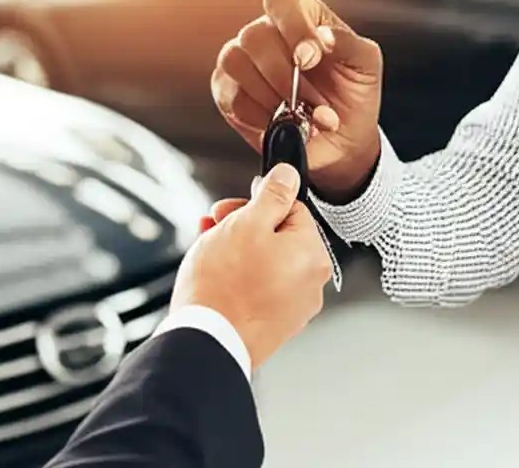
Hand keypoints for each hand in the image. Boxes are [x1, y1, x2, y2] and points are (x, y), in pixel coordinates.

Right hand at [170, 164, 332, 368]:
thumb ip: (273, 195)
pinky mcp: (273, 326)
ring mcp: (293, 308)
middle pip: (279, 237)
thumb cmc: (223, 286)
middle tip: (215, 226)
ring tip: (208, 250)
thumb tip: (289, 175)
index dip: (258, 203)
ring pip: (266, 262)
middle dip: (244, 226)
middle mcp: (311, 283)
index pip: (293, 210)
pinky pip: (260, 289)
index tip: (233, 207)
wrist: (206, 343)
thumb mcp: (246, 223)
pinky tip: (216, 275)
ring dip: (237, 250)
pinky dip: (240, 277)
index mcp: (313, 254)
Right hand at [211, 0, 383, 198]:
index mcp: (301, 16)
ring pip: (235, 62)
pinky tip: (281, 122)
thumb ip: (348, 43)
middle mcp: (267, 33)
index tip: (309, 58)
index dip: (293, 26)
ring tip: (298, 114)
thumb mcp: (365, 65)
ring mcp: (243, 61)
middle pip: (255, 35)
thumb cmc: (352, 94)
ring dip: (270, 95)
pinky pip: (231, 97)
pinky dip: (259, 116)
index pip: (282, 0)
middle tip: (310, 100)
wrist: (343, 140)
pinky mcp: (228, 92)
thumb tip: (323, 36)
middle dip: (285, 75)